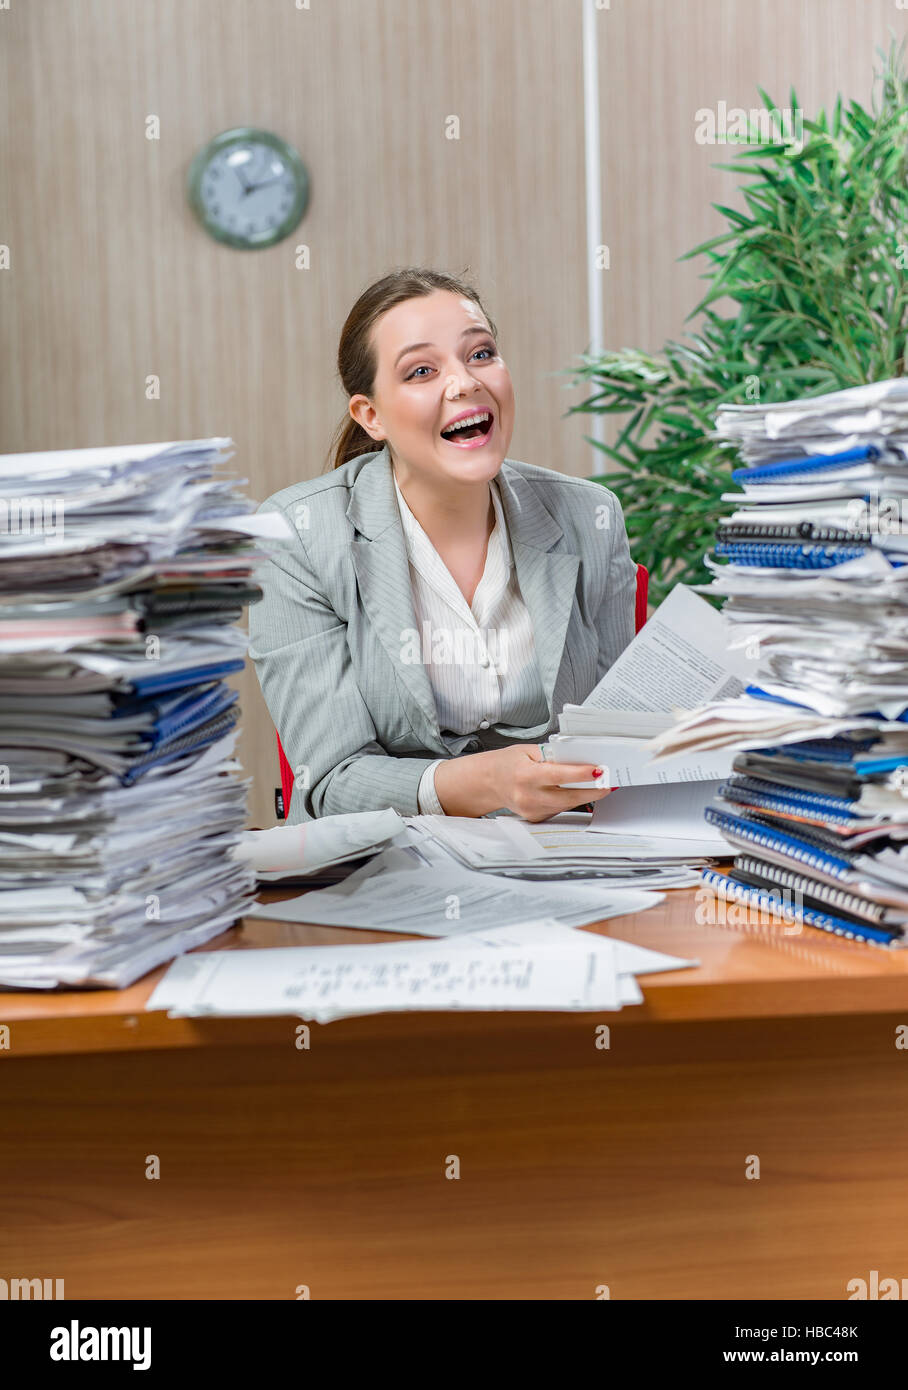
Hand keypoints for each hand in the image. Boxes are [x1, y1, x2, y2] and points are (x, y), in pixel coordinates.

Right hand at [487, 744, 611, 821]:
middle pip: (568, 797)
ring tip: (598, 786)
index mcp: (525, 775)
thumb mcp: (528, 751)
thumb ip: (553, 755)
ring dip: (584, 796)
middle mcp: (528, 796)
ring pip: (566, 805)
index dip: (581, 774)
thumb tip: (579, 759)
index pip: (558, 775)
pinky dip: (569, 800)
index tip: (599, 770)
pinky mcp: (535, 818)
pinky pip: (559, 809)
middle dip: (592, 791)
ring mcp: (531, 810)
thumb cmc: (507, 764)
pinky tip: (573, 792)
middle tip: (608, 783)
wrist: (488, 783)